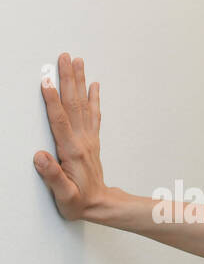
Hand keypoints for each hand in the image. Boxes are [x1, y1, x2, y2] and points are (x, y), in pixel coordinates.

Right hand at [34, 52, 111, 221]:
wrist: (102, 206)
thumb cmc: (79, 202)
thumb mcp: (64, 195)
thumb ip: (52, 177)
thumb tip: (40, 157)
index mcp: (72, 151)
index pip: (60, 120)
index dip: (52, 100)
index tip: (46, 79)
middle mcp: (82, 141)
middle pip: (73, 104)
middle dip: (68, 79)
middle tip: (65, 57)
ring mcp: (89, 139)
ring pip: (83, 105)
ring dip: (80, 82)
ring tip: (79, 61)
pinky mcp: (92, 141)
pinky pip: (94, 115)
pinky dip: (94, 98)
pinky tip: (94, 85)